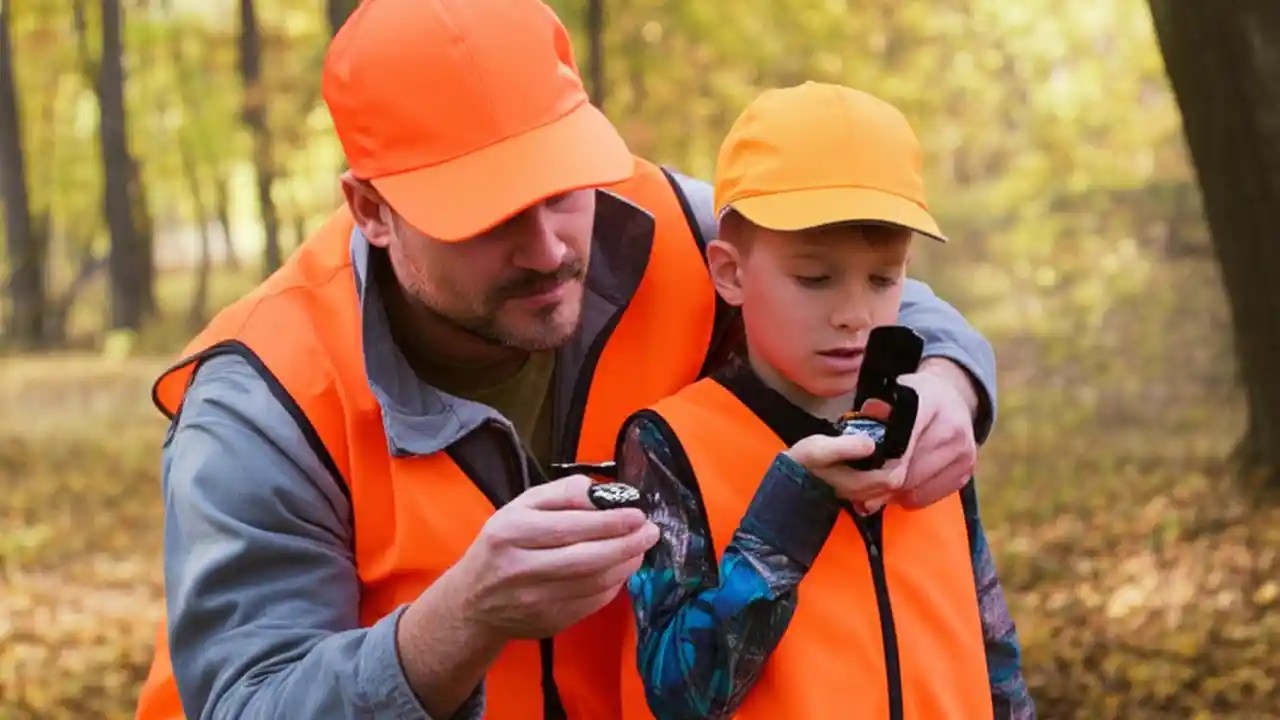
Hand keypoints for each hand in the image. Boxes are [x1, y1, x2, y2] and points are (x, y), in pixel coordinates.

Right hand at [451, 474, 659, 639]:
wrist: (473, 602)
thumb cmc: (502, 544)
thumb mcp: (520, 507)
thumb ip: (560, 494)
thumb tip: (601, 492)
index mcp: (512, 532)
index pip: (569, 527)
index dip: (609, 522)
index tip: (637, 514)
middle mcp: (521, 569)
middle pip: (586, 559)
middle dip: (626, 544)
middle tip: (650, 531)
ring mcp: (535, 602)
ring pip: (594, 583)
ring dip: (626, 564)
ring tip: (640, 547)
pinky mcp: (550, 623)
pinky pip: (593, 603)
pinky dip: (614, 585)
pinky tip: (621, 569)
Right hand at [785, 433, 890, 504]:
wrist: (788, 480)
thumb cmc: (804, 463)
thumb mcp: (820, 449)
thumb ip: (845, 447)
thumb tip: (870, 443)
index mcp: (859, 483)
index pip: (894, 477)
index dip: (900, 460)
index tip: (897, 441)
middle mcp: (863, 493)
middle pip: (894, 483)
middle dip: (898, 463)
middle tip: (894, 442)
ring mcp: (860, 494)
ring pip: (887, 486)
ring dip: (890, 467)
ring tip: (885, 448)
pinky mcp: (855, 491)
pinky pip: (878, 485)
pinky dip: (881, 472)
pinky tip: (874, 459)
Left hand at [858, 365, 976, 511]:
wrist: (951, 395)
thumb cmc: (913, 398)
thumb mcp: (890, 395)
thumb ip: (872, 417)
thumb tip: (854, 451)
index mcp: (929, 404)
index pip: (900, 448)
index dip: (876, 464)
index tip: (858, 470)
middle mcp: (952, 428)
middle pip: (907, 474)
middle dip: (880, 485)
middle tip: (860, 488)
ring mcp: (964, 450)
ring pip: (916, 490)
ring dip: (894, 493)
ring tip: (879, 484)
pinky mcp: (967, 469)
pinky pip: (930, 497)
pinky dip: (910, 496)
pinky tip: (901, 484)